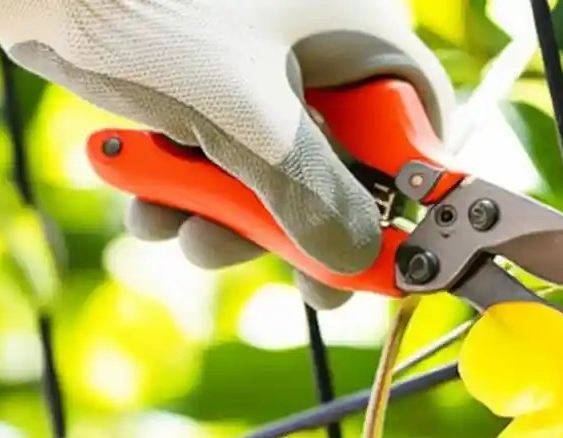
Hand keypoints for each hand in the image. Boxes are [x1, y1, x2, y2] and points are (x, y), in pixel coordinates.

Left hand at [0, 0, 453, 308]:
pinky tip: (145, 202)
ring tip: (181, 232)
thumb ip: (307, 192)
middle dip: (298, 223)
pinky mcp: (200, 78)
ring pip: (271, 166)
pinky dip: (186, 187)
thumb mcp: (240, 116)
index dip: (408, 200)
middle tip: (299, 286)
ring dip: (227, 216)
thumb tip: (356, 261)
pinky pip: (217, 151)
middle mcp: (315, 44)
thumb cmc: (146, 10)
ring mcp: (255, 61)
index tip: (384, 260)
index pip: (417, 125)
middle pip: (342, 160)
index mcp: (355, 31)